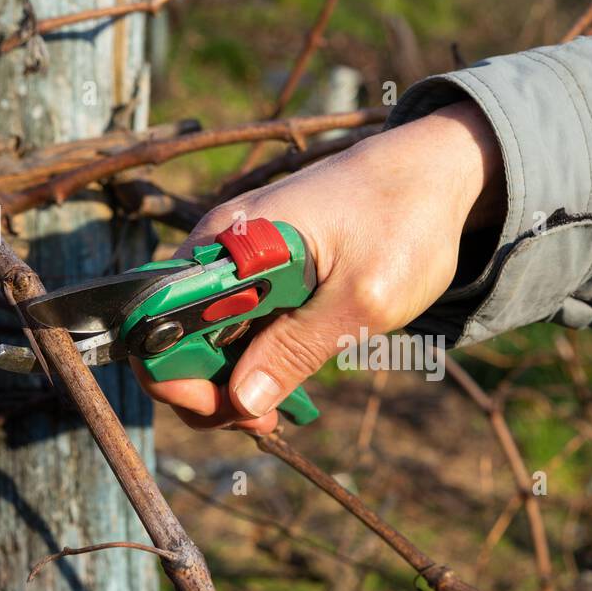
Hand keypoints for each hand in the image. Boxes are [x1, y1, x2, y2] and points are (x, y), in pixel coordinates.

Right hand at [132, 99, 504, 432]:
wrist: (434, 171)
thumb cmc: (405, 220)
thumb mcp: (364, 299)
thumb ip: (299, 348)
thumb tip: (241, 401)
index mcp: (232, 242)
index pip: (157, 317)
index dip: (179, 376)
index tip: (232, 409)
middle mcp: (221, 246)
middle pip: (173, 333)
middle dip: (206, 389)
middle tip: (265, 419)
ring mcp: (238, 256)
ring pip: (204, 334)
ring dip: (231, 380)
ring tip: (279, 408)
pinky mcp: (260, 268)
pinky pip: (234, 321)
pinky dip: (251, 357)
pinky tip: (285, 380)